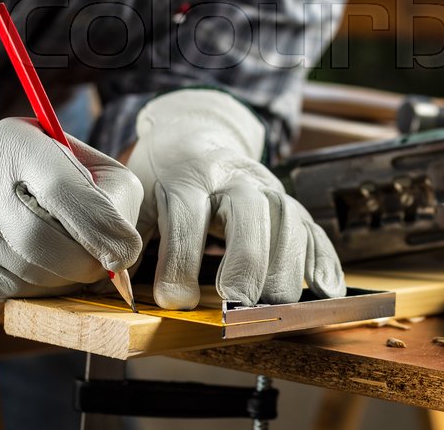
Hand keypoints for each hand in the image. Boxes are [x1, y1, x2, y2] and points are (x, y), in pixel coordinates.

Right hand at [0, 118, 142, 300]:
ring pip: (26, 275)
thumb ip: (113, 197)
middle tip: (106, 263)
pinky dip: (40, 287)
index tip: (127, 251)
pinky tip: (45, 263)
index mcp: (20, 144)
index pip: (63, 190)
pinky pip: (9, 291)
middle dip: (85, 262)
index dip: (101, 228)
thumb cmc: (53, 169)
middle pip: (40, 241)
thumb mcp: (88, 162)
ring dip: (65, 277)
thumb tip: (124, 253)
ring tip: (74, 255)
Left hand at [129, 89, 345, 308]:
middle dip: (246, 262)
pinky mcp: (291, 203)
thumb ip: (129, 235)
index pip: (189, 216)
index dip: (182, 262)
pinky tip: (325, 290)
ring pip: (290, 221)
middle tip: (236, 305)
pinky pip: (314, 230)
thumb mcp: (137, 195)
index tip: (175, 301)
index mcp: (189, 174)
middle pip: (252, 212)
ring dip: (285, 269)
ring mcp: (270, 187)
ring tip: (272, 308)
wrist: (196, 135)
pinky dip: (324, 260)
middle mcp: (235, 176)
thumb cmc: (163, 176)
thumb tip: (118, 284)